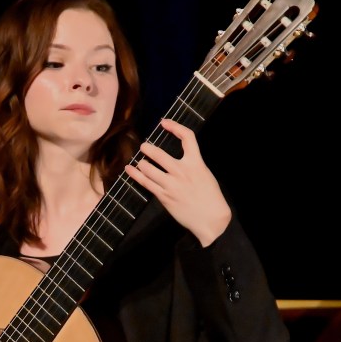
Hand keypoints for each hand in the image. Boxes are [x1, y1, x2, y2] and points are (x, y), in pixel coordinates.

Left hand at [125, 118, 231, 246]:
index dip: (175, 126)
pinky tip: (129, 169)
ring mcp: (171, 184)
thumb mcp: (205, 174)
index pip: (187, 137)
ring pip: (148, 168)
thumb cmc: (210, 197)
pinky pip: (145, 182)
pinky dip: (135, 174)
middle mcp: (182, 171)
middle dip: (148, 149)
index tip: (164, 123)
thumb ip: (192, 164)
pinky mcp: (163, 196)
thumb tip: (177, 159)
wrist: (211, 219)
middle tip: (144, 147)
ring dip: (142, 163)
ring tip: (140, 162)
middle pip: (159, 154)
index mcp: (197, 163)